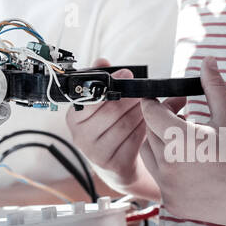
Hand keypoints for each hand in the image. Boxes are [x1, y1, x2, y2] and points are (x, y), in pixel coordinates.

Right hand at [65, 58, 183, 200]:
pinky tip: (151, 123)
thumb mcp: (102, 104)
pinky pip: (134, 140)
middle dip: (132, 98)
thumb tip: (102, 61)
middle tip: (144, 91)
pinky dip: (146, 128)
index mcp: (74, 117)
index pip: (91, 98)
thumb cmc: (109, 127)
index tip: (128, 74)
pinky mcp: (113, 164)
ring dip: (141, 113)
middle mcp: (80, 136)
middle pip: (111, 111)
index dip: (111, 84)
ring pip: (125, 125)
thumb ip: (101, 81)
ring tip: (149, 106)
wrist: (115, 164)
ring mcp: (95, 153)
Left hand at [138, 56, 225, 224]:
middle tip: (181, 115)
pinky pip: (160, 180)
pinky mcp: (173, 204)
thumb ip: (214, 86)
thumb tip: (208, 59)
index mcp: (181, 139)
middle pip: (150, 133)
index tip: (162, 98)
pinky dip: (168, 169)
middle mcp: (169, 165)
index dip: (155, 102)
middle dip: (161, 121)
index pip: (151, 113)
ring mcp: (169, 188)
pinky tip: (189, 165)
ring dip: (161, 144)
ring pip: (150, 156)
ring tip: (184, 139)